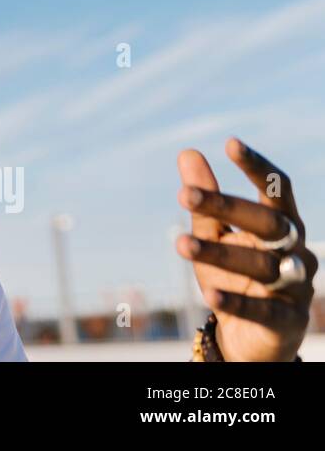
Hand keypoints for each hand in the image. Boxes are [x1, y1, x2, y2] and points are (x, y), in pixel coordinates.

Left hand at [175, 138, 315, 361]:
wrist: (254, 333)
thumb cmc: (235, 273)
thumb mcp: (216, 234)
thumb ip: (206, 200)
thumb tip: (188, 152)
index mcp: (283, 225)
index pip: (277, 190)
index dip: (257, 167)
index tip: (230, 143)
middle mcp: (296, 251)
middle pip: (267, 222)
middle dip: (226, 206)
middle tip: (183, 194)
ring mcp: (296, 286)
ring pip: (261, 264)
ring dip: (218, 253)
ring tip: (180, 243)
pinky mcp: (287, 320)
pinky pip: (261, 310)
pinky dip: (235, 301)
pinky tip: (209, 293)